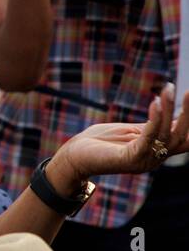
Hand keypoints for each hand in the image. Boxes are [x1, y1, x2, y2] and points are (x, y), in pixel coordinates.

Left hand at [53, 82, 188, 184]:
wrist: (74, 158)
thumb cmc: (100, 142)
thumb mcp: (130, 132)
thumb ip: (151, 125)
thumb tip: (170, 113)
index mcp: (157, 152)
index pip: (184, 139)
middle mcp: (155, 159)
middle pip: (180, 136)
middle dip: (187, 114)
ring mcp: (144, 160)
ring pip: (165, 134)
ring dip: (169, 110)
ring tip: (169, 90)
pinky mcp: (131, 158)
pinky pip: (147, 138)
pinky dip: (154, 120)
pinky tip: (156, 103)